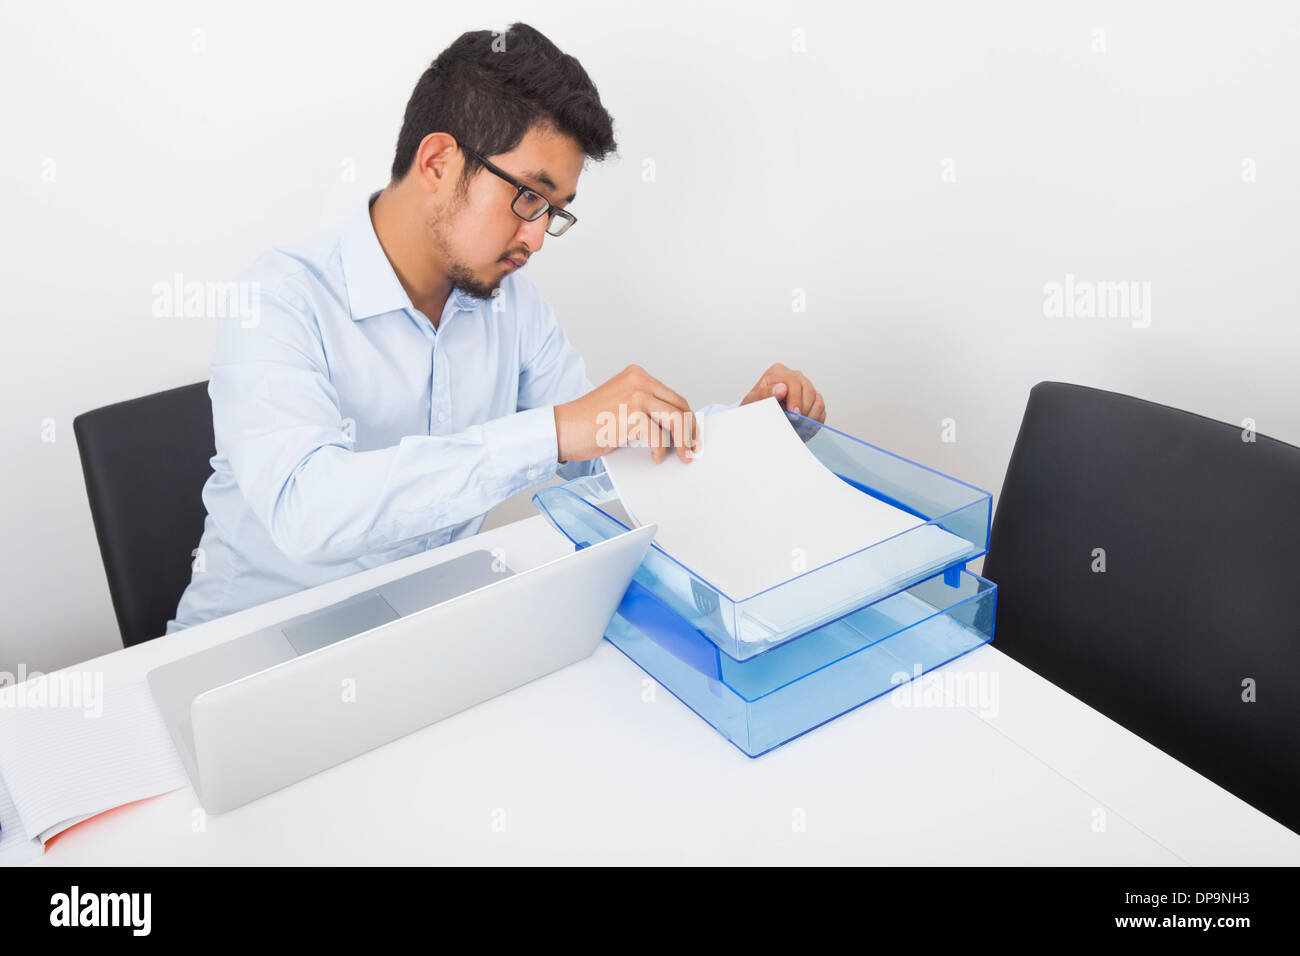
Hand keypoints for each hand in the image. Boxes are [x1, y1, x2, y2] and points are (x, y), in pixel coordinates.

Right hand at [554, 364, 698, 463]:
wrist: (562, 428)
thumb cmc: (587, 422)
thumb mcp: (621, 405)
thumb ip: (645, 409)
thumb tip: (673, 429)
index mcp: (637, 375)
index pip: (673, 396)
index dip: (686, 418)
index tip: (692, 434)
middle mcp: (638, 381)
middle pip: (679, 406)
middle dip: (690, 430)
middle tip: (692, 448)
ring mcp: (635, 396)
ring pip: (676, 419)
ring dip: (682, 441)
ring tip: (682, 455)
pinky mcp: (631, 415)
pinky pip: (659, 436)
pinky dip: (661, 450)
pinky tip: (655, 457)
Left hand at [740, 363, 825, 422]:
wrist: (758, 417)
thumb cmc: (755, 408)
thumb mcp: (752, 402)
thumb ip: (764, 394)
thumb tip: (781, 388)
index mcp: (778, 372)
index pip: (793, 382)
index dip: (795, 399)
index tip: (793, 415)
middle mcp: (794, 376)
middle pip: (808, 390)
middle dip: (803, 409)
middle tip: (797, 423)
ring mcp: (805, 387)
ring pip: (817, 399)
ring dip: (809, 416)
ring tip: (798, 426)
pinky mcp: (813, 399)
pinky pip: (820, 408)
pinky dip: (814, 420)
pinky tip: (804, 426)